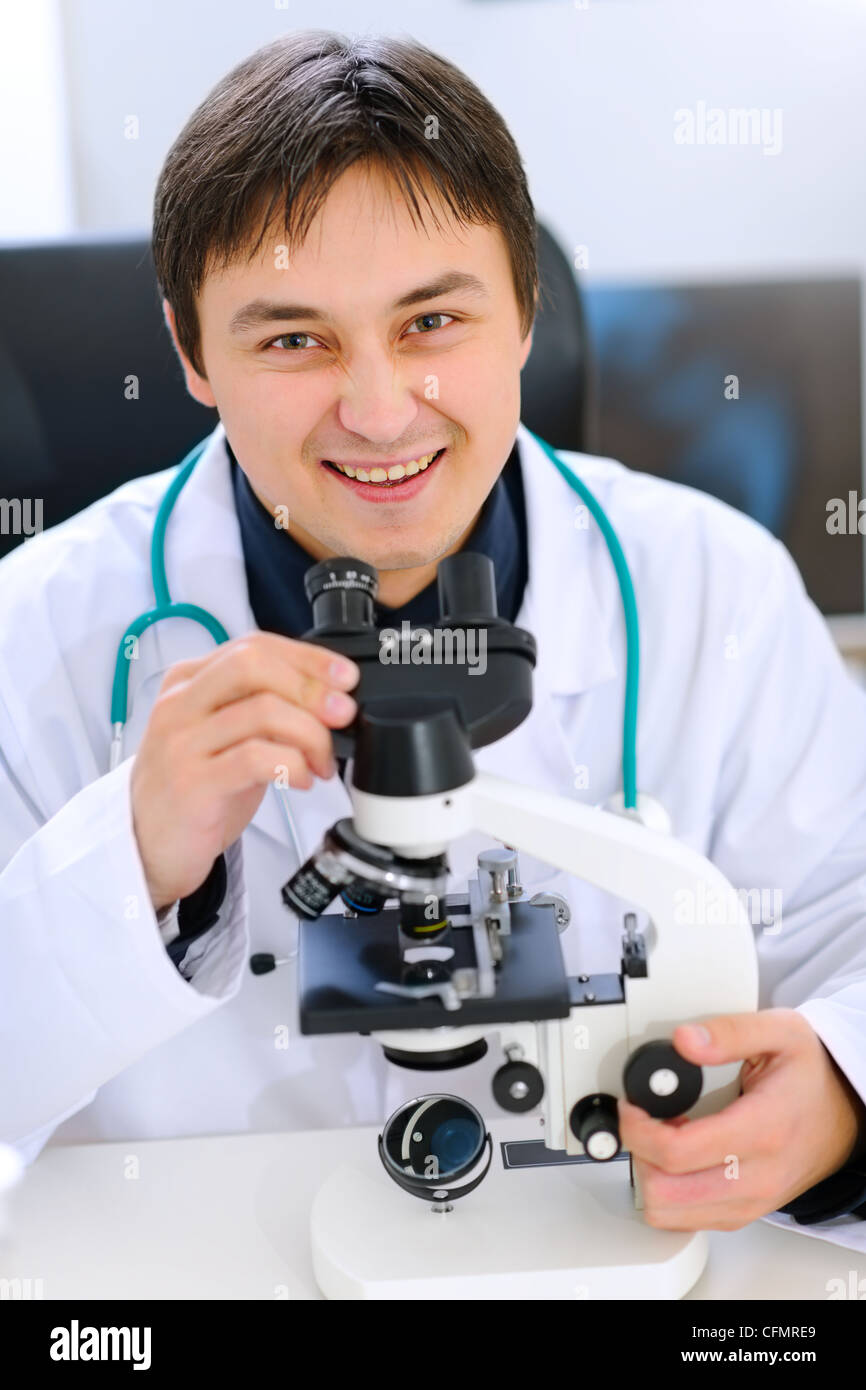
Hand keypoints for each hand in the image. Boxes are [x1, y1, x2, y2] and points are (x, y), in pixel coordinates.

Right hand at [130, 632, 358, 910]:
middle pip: (253, 665)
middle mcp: (180, 704)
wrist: (150, 845)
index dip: (308, 657)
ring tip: (322, 762)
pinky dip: (292, 765)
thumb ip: (264, 707)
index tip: (345, 677)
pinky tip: (302, 780)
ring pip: (262, 710)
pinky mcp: (191, 784)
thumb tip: (330, 697)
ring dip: (311, 734)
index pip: (253, 645)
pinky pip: (255, 758)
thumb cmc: (197, 787)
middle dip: (310, 686)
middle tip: (343, 714)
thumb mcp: (226, 735)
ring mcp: (181, 743)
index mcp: (188, 681)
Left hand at [617, 1008, 865, 1230]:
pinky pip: (688, 1221)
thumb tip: (685, 1040)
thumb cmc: (811, 1077)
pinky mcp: (744, 1212)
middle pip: (665, 1194)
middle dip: (640, 1154)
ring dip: (651, 1178)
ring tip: (661, 1140)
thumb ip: (730, 1031)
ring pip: (671, 1215)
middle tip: (644, 1123)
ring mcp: (751, 1201)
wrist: (844, 1114)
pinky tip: (677, 1162)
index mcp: (762, 1130)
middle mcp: (757, 1176)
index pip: (677, 1152)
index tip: (634, 1106)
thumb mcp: (780, 1032)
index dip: (639, 1129)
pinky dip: (670, 1194)